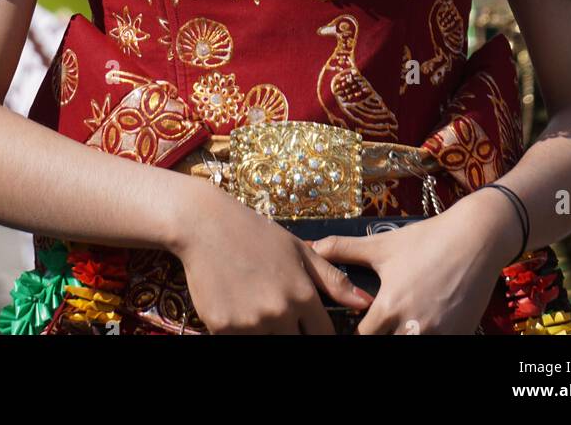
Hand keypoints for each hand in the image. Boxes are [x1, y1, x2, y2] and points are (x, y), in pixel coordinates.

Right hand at [170, 182, 374, 334]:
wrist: (205, 225)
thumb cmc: (255, 234)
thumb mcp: (298, 250)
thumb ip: (332, 280)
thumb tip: (364, 302)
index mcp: (302, 294)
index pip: (323, 336)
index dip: (319, 333)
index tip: (309, 325)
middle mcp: (278, 313)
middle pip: (295, 344)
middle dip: (291, 332)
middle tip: (279, 310)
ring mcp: (249, 324)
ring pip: (267, 344)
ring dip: (265, 332)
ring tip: (256, 302)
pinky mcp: (222, 328)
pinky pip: (238, 341)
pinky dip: (240, 330)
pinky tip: (237, 306)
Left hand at [311, 199, 508, 334]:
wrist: (475, 237)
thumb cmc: (426, 240)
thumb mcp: (382, 245)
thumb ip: (343, 249)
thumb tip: (312, 246)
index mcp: (389, 306)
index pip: (361, 339)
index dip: (355, 334)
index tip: (355, 326)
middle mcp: (413, 325)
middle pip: (386, 347)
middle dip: (380, 338)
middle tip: (378, 325)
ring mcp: (438, 334)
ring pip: (410, 350)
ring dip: (402, 339)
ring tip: (398, 326)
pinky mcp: (460, 335)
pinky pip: (438, 346)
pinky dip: (427, 338)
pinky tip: (423, 326)